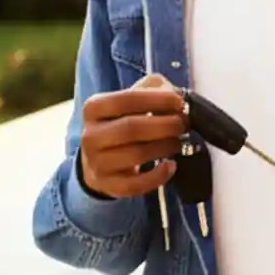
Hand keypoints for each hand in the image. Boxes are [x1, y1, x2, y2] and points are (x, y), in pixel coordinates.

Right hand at [78, 74, 187, 198]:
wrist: (99, 159)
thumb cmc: (122, 122)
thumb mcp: (131, 99)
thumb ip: (153, 88)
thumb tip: (173, 95)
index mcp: (94, 108)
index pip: (126, 99)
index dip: (157, 100)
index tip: (179, 102)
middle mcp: (91, 136)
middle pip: (132, 128)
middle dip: (164, 125)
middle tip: (183, 124)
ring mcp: (97, 163)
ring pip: (136, 156)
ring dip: (164, 147)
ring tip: (178, 142)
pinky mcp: (108, 185)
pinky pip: (136, 184)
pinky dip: (158, 176)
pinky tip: (171, 165)